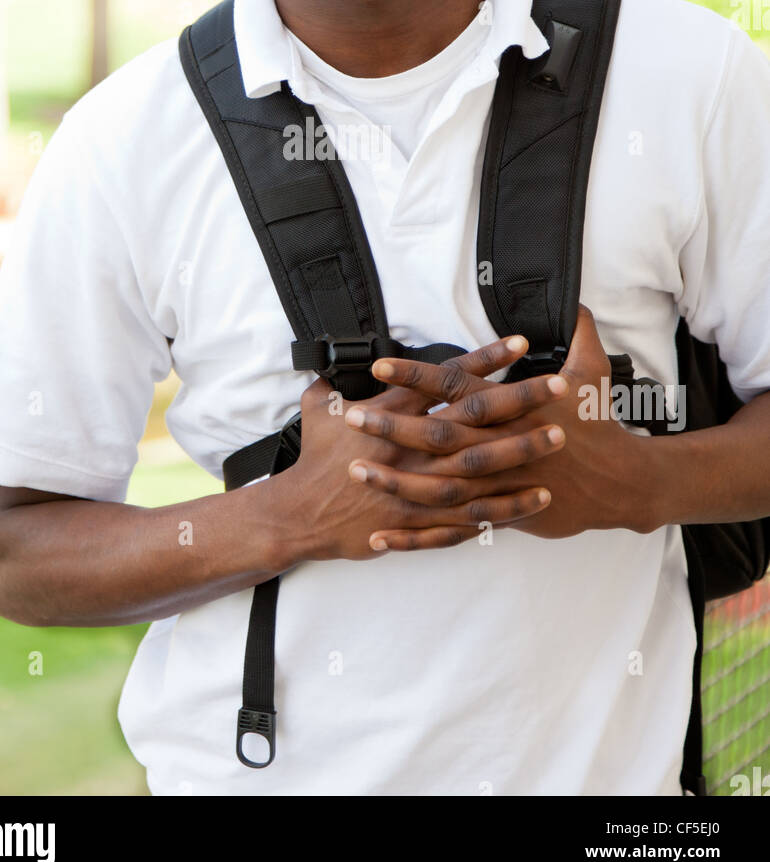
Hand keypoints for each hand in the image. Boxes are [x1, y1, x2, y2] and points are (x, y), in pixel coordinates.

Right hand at [285, 335, 559, 559]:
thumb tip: (341, 357)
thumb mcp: (318, 408)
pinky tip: (539, 495)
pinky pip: (475, 511)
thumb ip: (338, 380)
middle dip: (517, 399)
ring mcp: (421, 483)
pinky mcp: (425, 518)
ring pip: (482, 465)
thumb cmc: (314, 460)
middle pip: (473, 417)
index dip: (483, 360)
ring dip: (522, 449)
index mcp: (391, 411)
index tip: (519, 343)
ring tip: (559, 435)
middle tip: (558, 385)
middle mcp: (412, 445)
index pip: (445, 378)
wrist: (302, 514)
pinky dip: (508, 505)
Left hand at [344, 305, 651, 544]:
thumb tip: (574, 300)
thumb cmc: (600, 424)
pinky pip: (448, 529)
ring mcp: (497, 485)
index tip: (380, 367)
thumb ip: (578, 331)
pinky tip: (378, 538)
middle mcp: (499, 444)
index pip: (455, 386)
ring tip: (356, 470)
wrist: (621, 482)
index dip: (416, 377)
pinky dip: (414, 535)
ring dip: (394, 479)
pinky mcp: (498, 515)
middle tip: (352, 417)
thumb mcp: (593, 370)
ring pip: (436, 485)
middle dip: (391, 426)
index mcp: (511, 407)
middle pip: (436, 435)